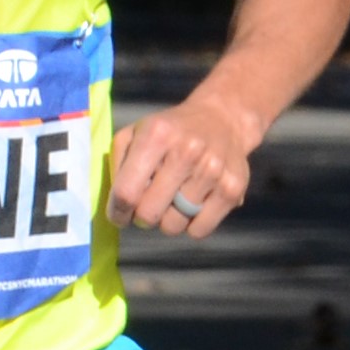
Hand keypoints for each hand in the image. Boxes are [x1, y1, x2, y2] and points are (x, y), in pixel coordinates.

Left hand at [109, 85, 261, 237]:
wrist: (223, 119)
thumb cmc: (169, 131)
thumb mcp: (135, 133)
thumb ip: (118, 165)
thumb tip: (116, 206)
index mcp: (157, 135)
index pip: (126, 192)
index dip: (117, 212)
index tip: (119, 216)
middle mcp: (187, 152)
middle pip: (149, 213)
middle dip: (141, 217)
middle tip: (147, 207)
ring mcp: (212, 171)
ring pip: (173, 226)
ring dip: (167, 220)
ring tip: (173, 200)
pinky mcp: (233, 189)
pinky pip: (199, 231)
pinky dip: (191, 225)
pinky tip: (193, 205)